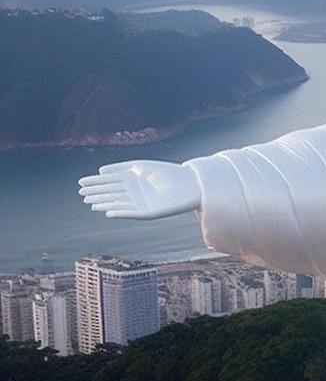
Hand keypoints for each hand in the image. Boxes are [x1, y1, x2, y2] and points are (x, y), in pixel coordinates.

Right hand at [78, 161, 200, 218]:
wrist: (189, 184)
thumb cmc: (167, 172)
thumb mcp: (141, 166)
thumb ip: (120, 168)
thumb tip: (100, 171)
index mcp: (134, 179)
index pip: (110, 181)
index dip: (95, 182)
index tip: (80, 183)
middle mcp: (135, 192)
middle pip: (111, 192)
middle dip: (96, 193)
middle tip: (80, 194)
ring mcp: (140, 203)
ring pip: (118, 202)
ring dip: (104, 203)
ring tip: (89, 203)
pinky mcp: (148, 213)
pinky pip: (130, 213)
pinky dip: (119, 212)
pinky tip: (107, 211)